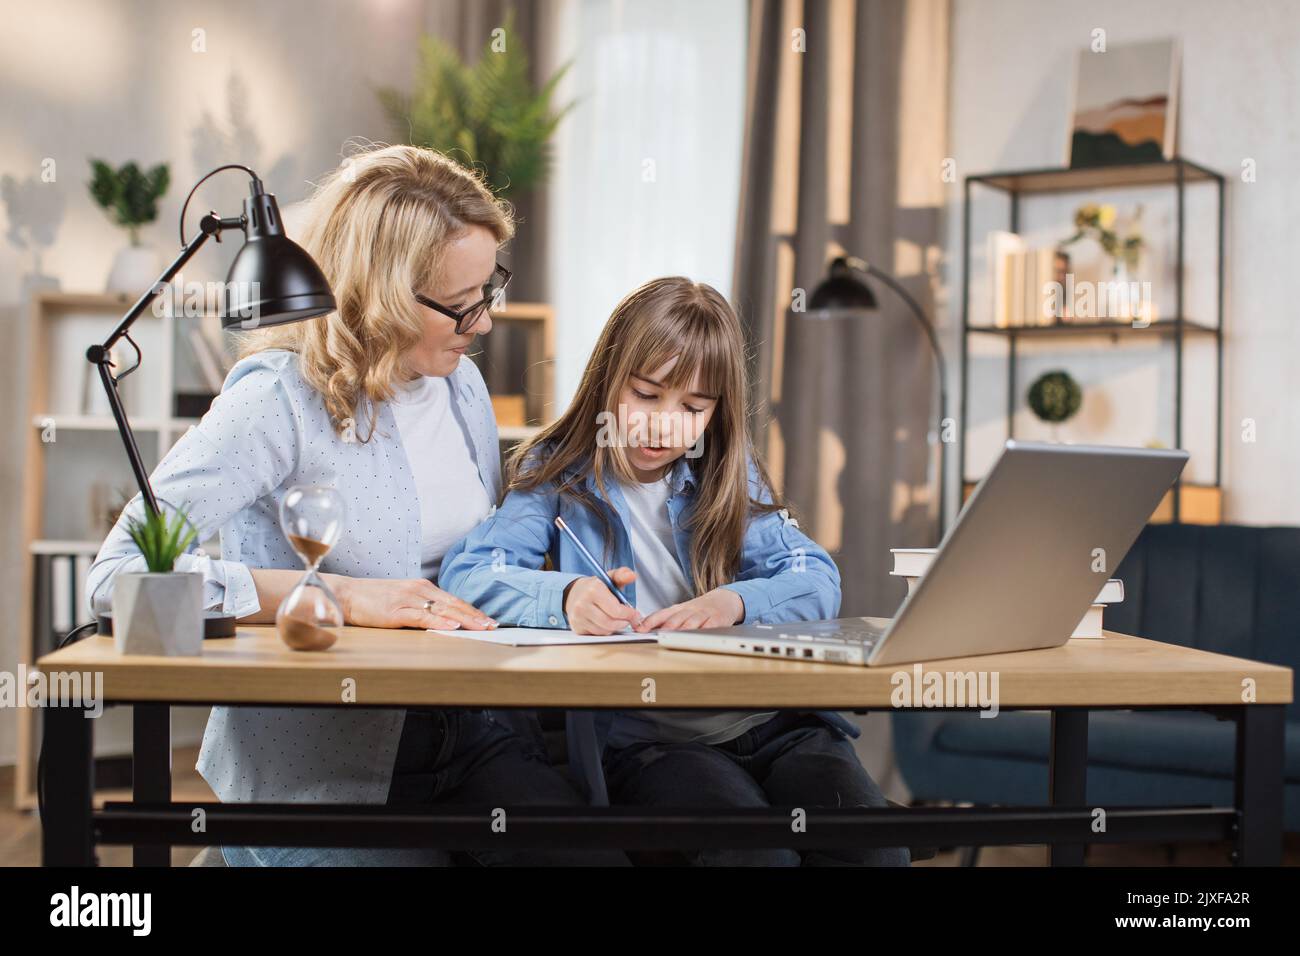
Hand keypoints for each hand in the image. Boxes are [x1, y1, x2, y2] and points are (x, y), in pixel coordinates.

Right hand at [332, 575, 495, 630]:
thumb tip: (441, 618)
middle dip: (475, 616)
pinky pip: (422, 617)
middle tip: (493, 625)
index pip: (453, 600)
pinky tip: (453, 627)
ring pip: (442, 610)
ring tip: (481, 627)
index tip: (488, 619)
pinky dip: (439, 621)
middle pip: (453, 604)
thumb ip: (421, 606)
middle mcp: (418, 590)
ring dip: (465, 620)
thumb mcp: (402, 599)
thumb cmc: (373, 599)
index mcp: (422, 587)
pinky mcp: (395, 611)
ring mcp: (407, 599)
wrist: (346, 594)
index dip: (472, 610)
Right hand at [563, 568, 641, 635]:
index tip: (635, 615)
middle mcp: (583, 604)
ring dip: (614, 627)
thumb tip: (632, 576)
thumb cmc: (594, 587)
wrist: (573, 594)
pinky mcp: (577, 627)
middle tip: (627, 619)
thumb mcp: (609, 578)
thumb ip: (622, 575)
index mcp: (593, 590)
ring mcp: (578, 617)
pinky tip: (605, 622)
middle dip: (623, 622)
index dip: (629, 614)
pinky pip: (597, 634)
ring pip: (604, 631)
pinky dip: (604, 630)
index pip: (616, 610)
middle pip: (610, 623)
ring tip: (616, 619)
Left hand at [637, 588, 743, 631]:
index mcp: (679, 608)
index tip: (639, 628)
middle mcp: (690, 610)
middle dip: (666, 626)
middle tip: (656, 634)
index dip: (650, 621)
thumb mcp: (682, 612)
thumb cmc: (699, 610)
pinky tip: (699, 636)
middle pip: (676, 618)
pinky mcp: (718, 619)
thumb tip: (644, 629)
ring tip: (674, 637)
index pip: (661, 614)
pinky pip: (711, 625)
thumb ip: (666, 620)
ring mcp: (704, 614)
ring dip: (683, 629)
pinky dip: (704, 630)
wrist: (724, 599)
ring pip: (692, 621)